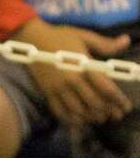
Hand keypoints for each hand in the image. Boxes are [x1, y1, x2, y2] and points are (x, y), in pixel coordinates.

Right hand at [15, 18, 132, 125]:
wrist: (32, 38)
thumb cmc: (60, 36)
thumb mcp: (84, 36)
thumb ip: (105, 44)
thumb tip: (126, 41)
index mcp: (84, 66)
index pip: (106, 88)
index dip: (118, 100)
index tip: (126, 107)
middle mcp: (72, 80)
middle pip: (94, 103)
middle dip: (107, 111)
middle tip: (116, 115)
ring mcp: (58, 88)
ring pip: (78, 110)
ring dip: (91, 117)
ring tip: (99, 118)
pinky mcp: (47, 93)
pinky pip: (59, 111)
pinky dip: (71, 119)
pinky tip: (78, 121)